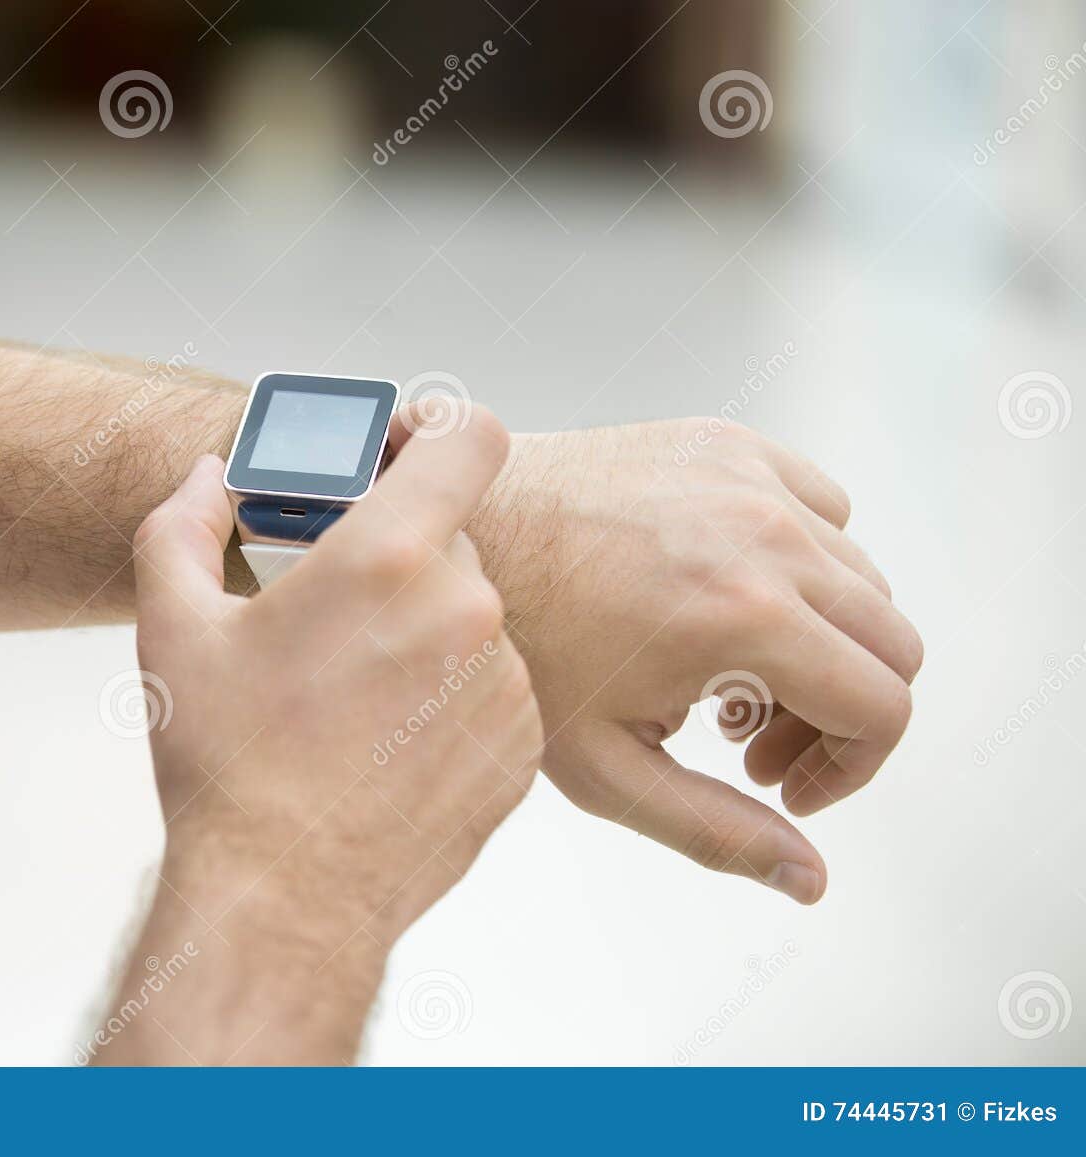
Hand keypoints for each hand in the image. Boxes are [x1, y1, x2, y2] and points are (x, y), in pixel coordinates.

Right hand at [95, 408, 542, 1063]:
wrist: (284, 899)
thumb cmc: (228, 767)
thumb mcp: (173, 628)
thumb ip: (182, 525)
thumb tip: (206, 478)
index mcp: (388, 560)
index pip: (470, 437)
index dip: (438, 429)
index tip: (401, 450)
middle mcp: (466, 610)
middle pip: (450, 536)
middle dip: (394, 555)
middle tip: (333, 605)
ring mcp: (503, 682)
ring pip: (470, 615)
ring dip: (420, 630)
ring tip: (351, 693)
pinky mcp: (521, 746)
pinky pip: (492, 685)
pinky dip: (448, 694)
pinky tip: (385, 738)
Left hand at [474, 419, 922, 903]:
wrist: (456, 536)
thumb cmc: (513, 643)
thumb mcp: (607, 765)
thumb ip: (716, 830)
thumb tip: (806, 877)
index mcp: (744, 615)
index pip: (883, 706)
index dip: (851, 769)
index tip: (786, 786)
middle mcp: (764, 533)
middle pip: (890, 642)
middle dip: (838, 712)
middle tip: (752, 743)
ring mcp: (748, 477)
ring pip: (861, 578)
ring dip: (821, 639)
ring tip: (725, 674)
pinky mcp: (727, 442)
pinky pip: (819, 506)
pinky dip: (800, 560)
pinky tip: (725, 597)